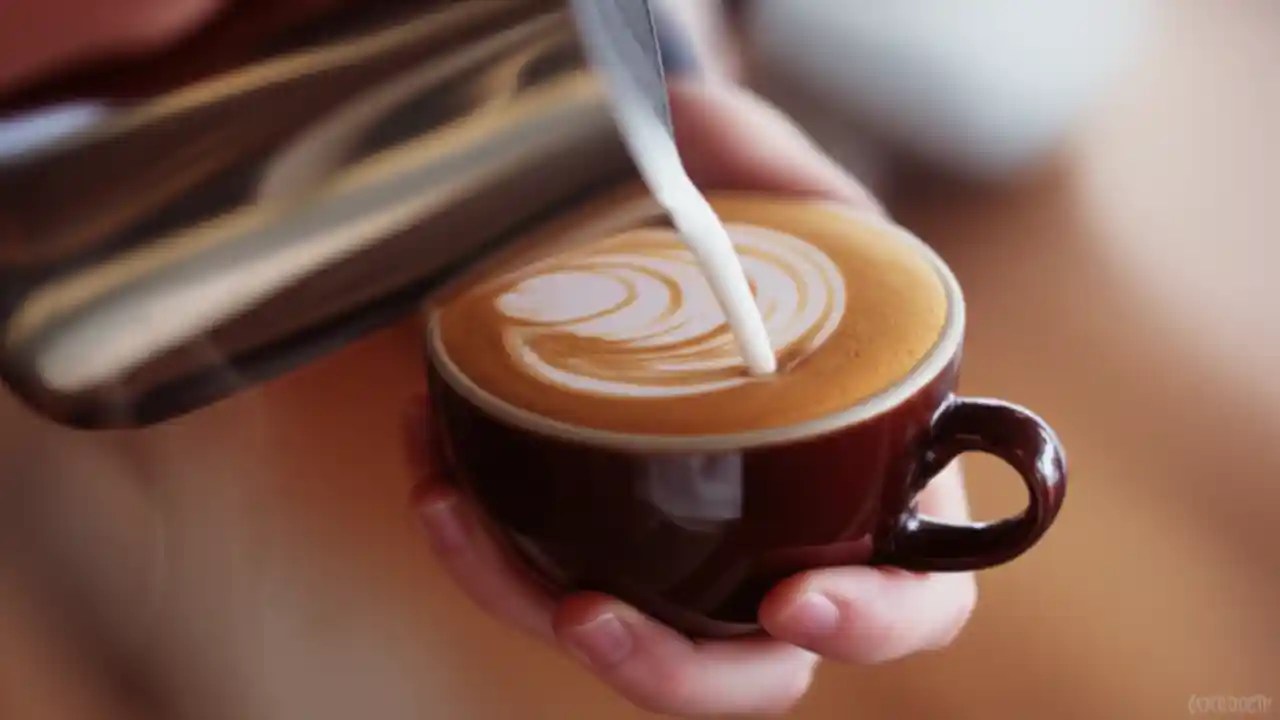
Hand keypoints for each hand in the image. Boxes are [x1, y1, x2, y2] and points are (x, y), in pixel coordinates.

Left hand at [409, 79, 977, 717]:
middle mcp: (779, 527)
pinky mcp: (586, 518)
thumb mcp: (793, 188)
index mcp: (871, 473)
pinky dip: (476, 539)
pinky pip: (534, 569)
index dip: (873, 624)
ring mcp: (678, 535)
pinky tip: (433, 465)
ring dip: (524, 598)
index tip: (792, 600)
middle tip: (587, 615)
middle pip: (754, 666)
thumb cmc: (730, 192)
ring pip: (624, 635)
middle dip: (671, 670)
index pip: (917, 596)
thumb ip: (830, 213)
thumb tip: (832, 225)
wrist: (634, 180)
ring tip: (455, 509)